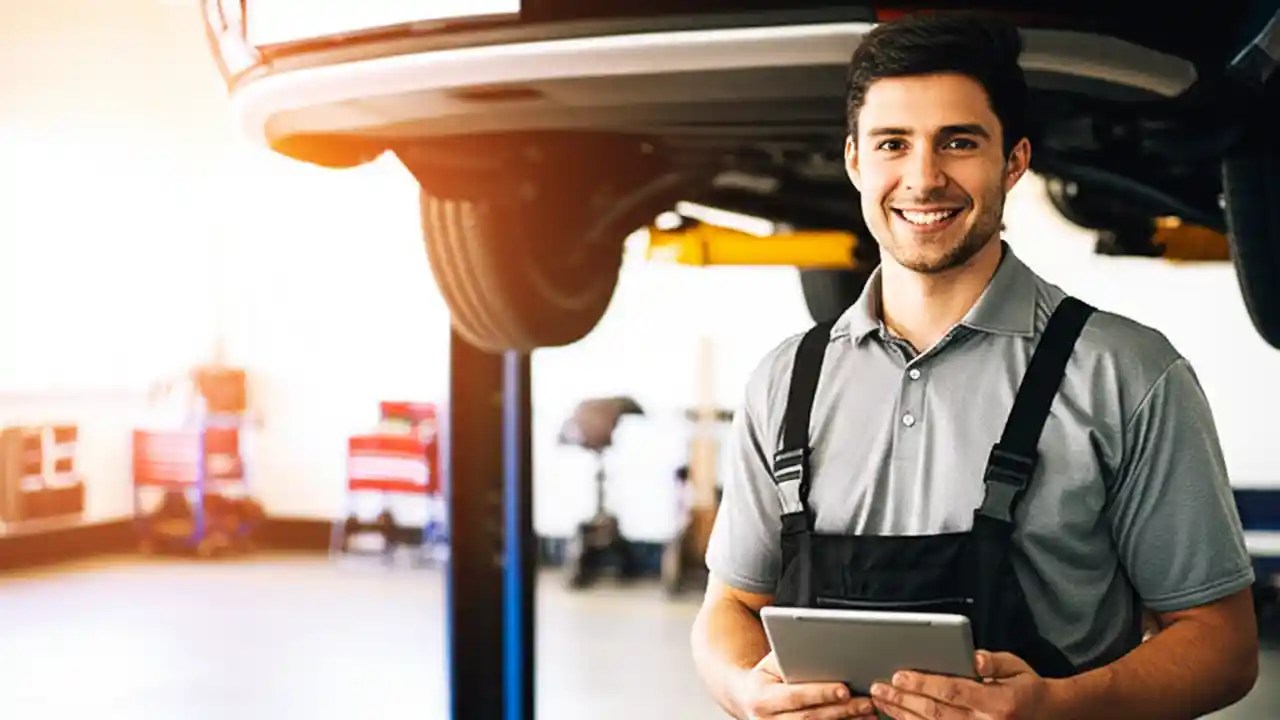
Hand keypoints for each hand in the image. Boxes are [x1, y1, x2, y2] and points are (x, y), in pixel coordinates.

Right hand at [734, 652, 877, 719]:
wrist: (747, 699)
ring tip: (868, 714)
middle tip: (865, 702)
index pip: (795, 697)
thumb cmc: (766, 676)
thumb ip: (790, 659)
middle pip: (810, 718)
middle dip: (841, 710)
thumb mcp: (771, 663)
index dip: (821, 693)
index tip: (844, 690)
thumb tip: (818, 650)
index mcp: (760, 698)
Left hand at [869, 650, 1053, 719]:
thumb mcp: (1016, 667)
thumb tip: (974, 658)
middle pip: (936, 713)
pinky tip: (900, 718)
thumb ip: (994, 662)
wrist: (1050, 717)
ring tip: (882, 703)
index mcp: (998, 704)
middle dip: (904, 700)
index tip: (898, 676)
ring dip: (904, 716)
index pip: (952, 692)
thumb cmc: (1028, 688)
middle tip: (879, 689)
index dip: (923, 684)